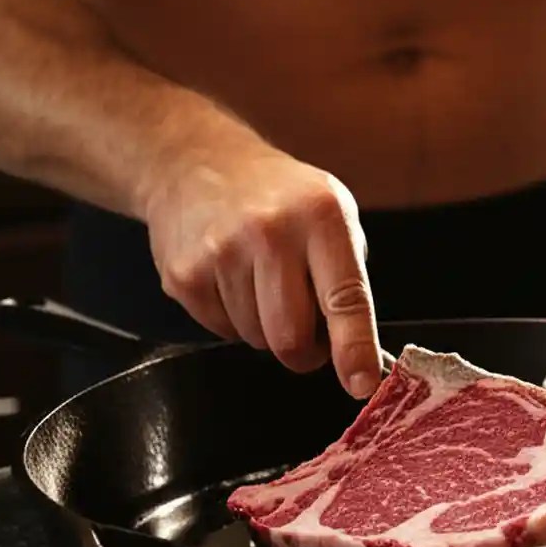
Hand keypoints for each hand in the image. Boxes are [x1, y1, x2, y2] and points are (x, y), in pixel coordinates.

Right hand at [141, 146, 382, 398]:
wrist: (196, 163)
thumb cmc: (280, 197)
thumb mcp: (333, 212)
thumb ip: (348, 277)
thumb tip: (358, 353)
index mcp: (321, 216)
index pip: (344, 297)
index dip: (354, 348)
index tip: (362, 383)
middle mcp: (270, 232)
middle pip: (290, 338)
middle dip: (304, 353)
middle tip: (307, 336)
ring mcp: (221, 253)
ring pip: (256, 340)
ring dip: (266, 330)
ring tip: (262, 283)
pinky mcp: (184, 275)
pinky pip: (221, 331)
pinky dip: (233, 319)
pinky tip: (232, 280)